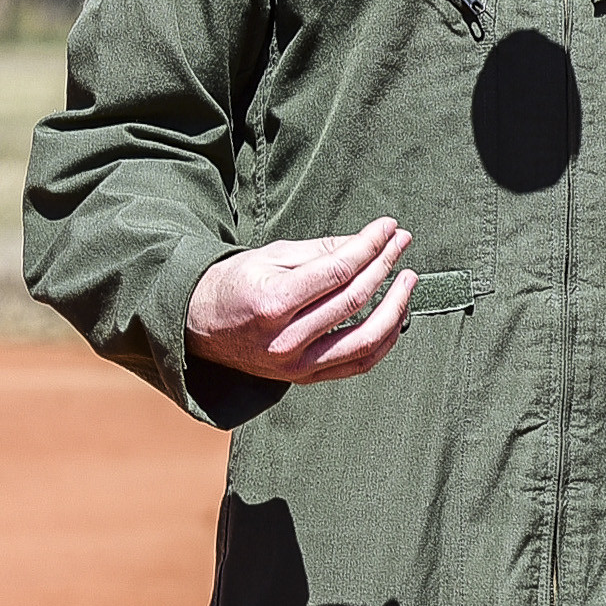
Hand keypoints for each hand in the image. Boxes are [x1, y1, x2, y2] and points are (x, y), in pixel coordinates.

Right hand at [187, 218, 417, 383]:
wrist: (196, 326)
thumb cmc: (234, 284)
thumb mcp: (270, 256)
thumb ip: (322, 250)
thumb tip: (371, 240)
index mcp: (272, 302)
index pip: (339, 271)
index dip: (371, 246)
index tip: (390, 227)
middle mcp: (284, 339)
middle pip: (354, 299)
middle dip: (385, 265)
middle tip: (402, 242)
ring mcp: (295, 365)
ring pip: (365, 339)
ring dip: (396, 307)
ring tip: (408, 279)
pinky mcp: (303, 378)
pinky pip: (358, 364)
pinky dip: (385, 340)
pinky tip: (397, 316)